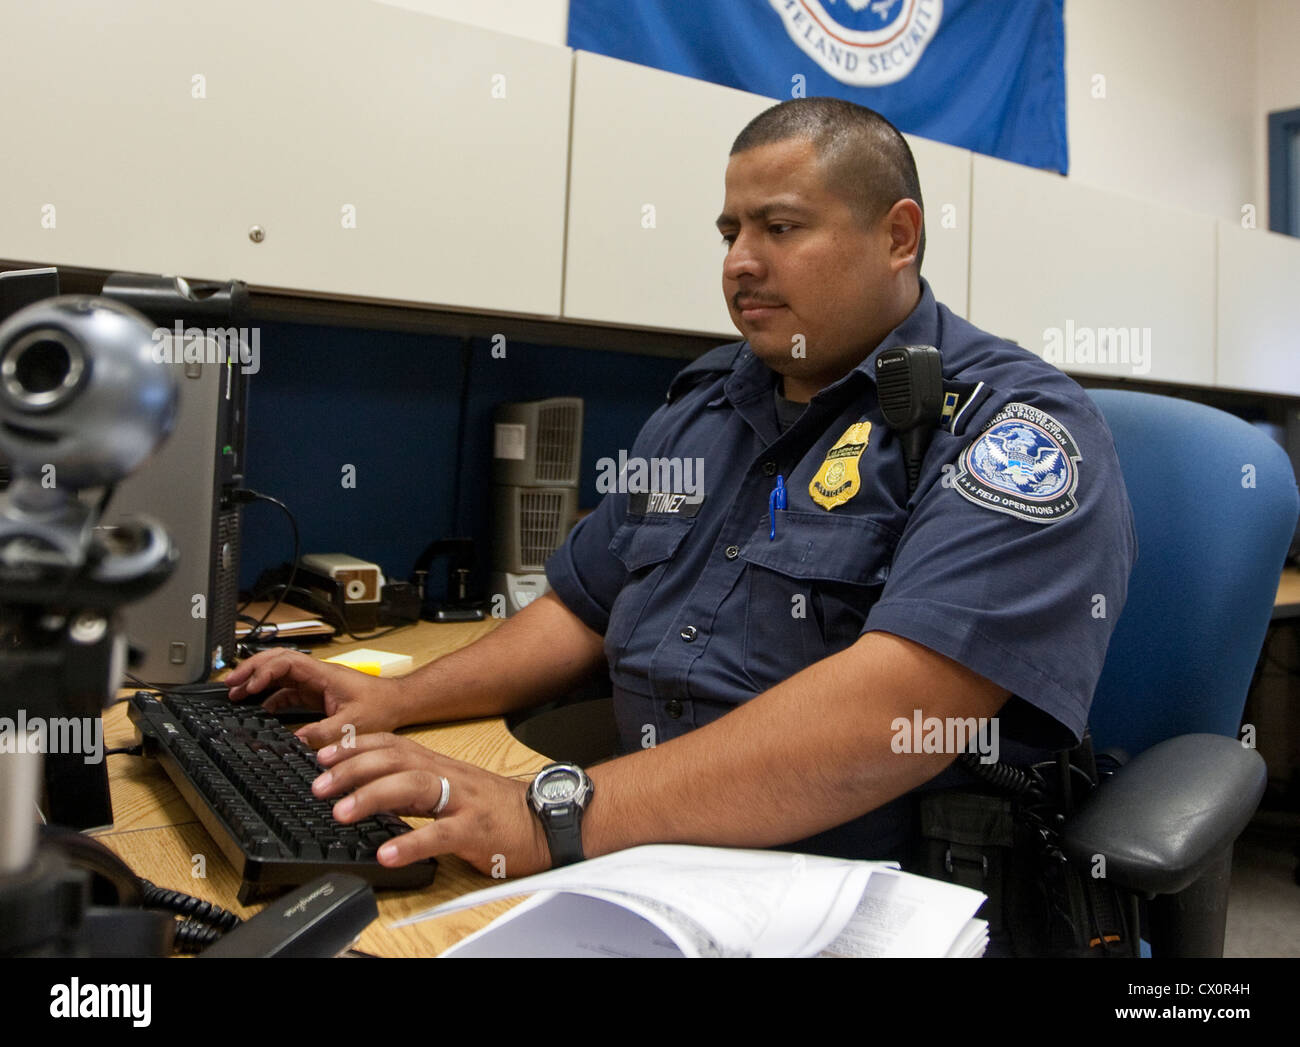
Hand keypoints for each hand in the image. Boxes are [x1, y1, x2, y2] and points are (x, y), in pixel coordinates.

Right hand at [224, 649, 415, 747]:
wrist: (398, 703)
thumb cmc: (381, 706)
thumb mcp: (352, 724)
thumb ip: (323, 733)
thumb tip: (295, 742)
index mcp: (323, 674)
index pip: (286, 662)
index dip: (264, 671)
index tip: (248, 686)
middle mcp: (317, 675)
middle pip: (277, 662)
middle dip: (251, 670)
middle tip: (230, 684)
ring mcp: (316, 683)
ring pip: (280, 675)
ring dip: (258, 682)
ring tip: (237, 694)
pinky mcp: (317, 694)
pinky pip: (288, 691)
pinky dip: (271, 697)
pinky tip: (261, 709)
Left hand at [313, 732, 551, 878]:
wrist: (547, 820)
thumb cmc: (497, 808)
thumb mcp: (452, 788)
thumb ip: (415, 787)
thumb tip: (368, 792)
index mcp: (440, 764)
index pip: (392, 745)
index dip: (355, 746)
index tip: (322, 754)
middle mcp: (449, 776)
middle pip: (396, 760)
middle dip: (352, 769)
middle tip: (318, 786)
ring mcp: (463, 801)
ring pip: (414, 787)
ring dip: (373, 797)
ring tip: (341, 813)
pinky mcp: (477, 830)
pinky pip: (441, 834)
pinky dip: (411, 843)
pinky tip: (387, 854)